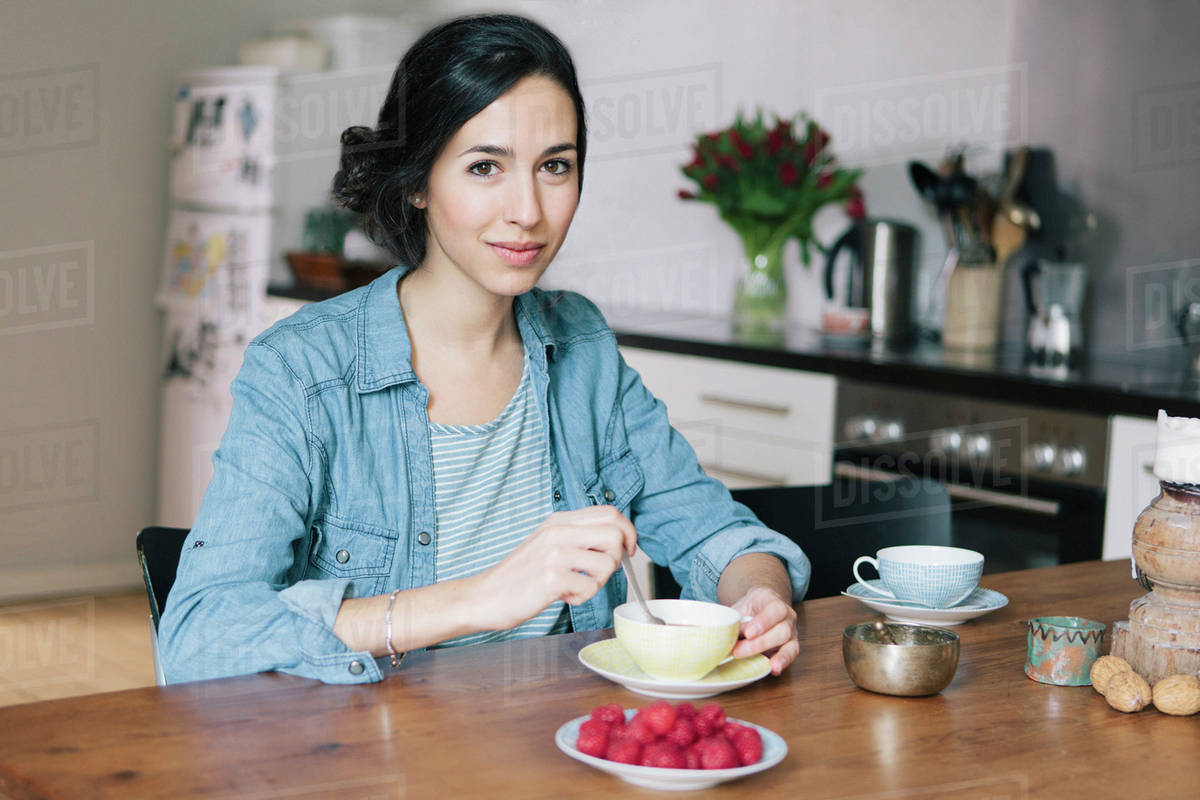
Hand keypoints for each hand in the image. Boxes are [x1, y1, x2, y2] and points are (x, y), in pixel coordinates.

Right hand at [477, 505, 636, 630]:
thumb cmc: (521, 575)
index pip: (611, 512)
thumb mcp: (548, 543)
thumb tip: (616, 540)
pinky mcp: (551, 577)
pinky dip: (581, 598)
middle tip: (597, 574)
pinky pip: (590, 588)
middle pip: (616, 535)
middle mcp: (558, 531)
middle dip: (616, 560)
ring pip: (608, 563)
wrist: (485, 596)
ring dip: (598, 582)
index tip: (627, 551)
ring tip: (576, 586)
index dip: (628, 532)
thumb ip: (578, 536)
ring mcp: (554, 553)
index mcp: (560, 521)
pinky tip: (562, 596)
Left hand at [729, 586, 798, 674]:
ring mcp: (792, 633)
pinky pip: (791, 655)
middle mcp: (788, 617)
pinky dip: (782, 662)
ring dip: (771, 656)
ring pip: (789, 645)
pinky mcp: (792, 647)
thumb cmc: (750, 608)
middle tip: (738, 651)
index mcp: (774, 602)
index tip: (747, 633)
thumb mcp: (741, 607)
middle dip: (760, 643)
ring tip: (758, 664)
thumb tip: (725, 634)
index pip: (775, 609)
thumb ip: (736, 619)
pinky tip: (773, 669)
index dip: (763, 622)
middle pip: (782, 631)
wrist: (759, 608)